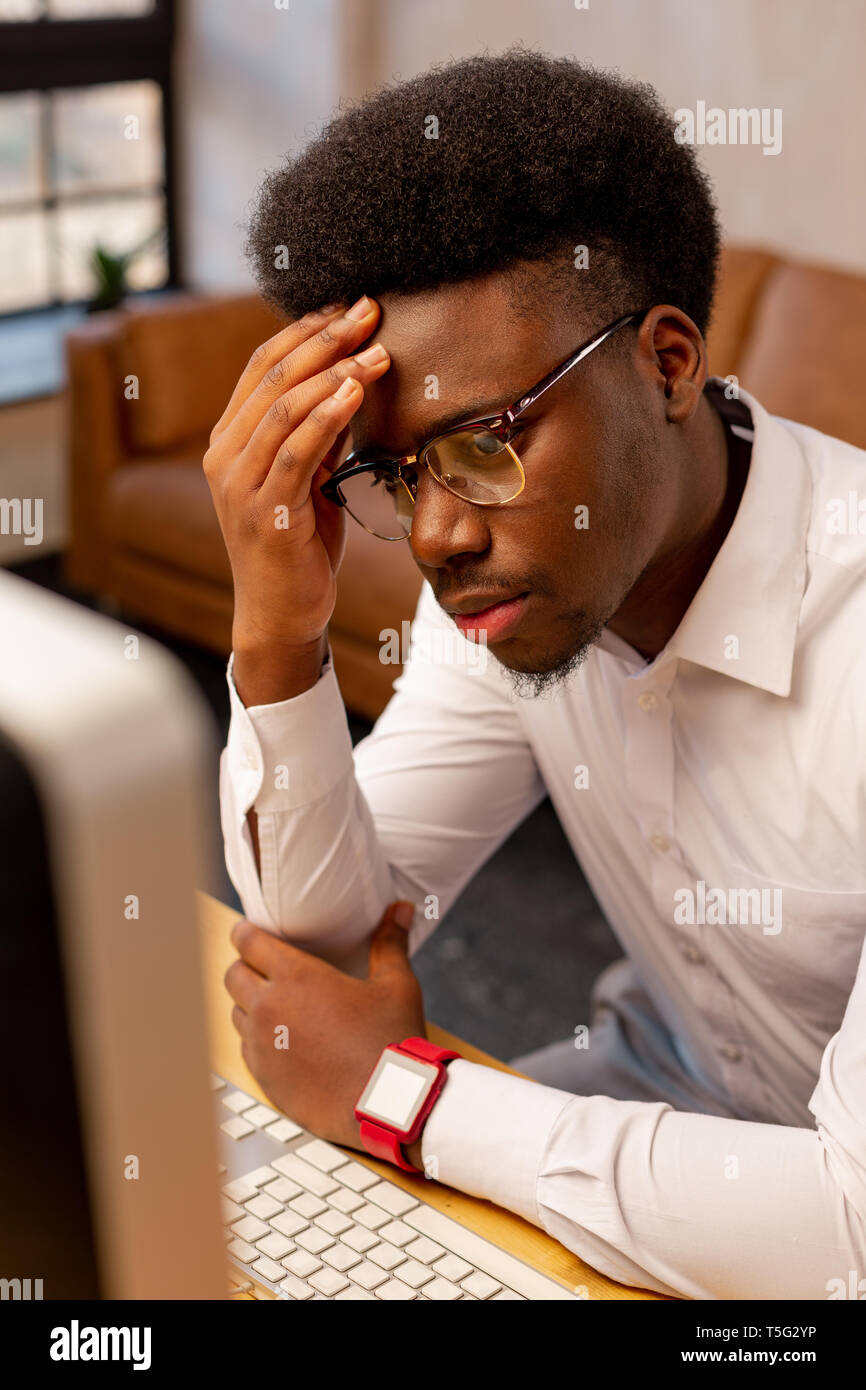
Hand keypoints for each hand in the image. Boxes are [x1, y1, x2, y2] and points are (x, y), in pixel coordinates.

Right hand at [203, 296, 390, 702]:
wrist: (282, 613)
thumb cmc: (300, 546)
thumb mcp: (311, 479)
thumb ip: (321, 435)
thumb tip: (352, 382)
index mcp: (229, 440)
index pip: (263, 366)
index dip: (306, 330)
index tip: (351, 307)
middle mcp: (224, 456)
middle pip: (273, 376)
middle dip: (326, 338)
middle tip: (370, 312)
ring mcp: (240, 484)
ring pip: (284, 408)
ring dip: (334, 372)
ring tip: (376, 350)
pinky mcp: (265, 512)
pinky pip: (296, 452)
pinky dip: (327, 417)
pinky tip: (356, 393)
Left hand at [224, 901, 425, 1150]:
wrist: (388, 1103)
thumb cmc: (393, 1041)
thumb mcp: (396, 985)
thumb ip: (389, 943)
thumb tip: (400, 909)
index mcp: (297, 977)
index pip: (248, 942)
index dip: (245, 933)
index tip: (247, 931)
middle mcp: (269, 1008)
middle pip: (233, 975)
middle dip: (244, 967)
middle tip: (261, 967)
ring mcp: (262, 1046)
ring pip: (236, 1014)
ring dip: (249, 1005)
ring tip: (275, 1005)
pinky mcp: (265, 1078)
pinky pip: (246, 1050)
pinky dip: (257, 1041)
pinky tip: (281, 1042)